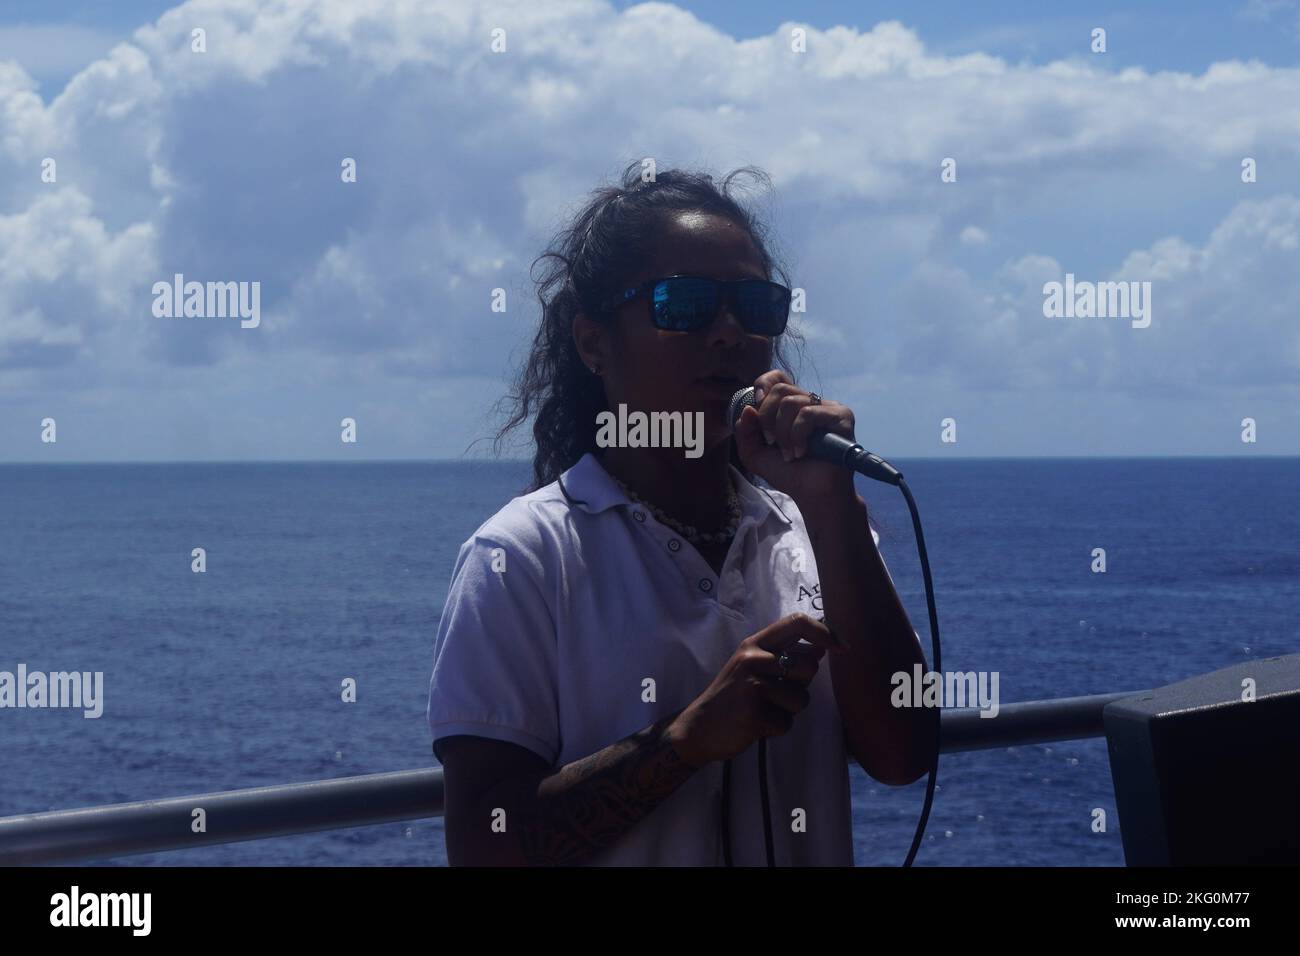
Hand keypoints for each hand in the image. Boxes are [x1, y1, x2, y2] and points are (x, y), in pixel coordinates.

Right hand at [668, 614, 839, 767]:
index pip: (797, 622)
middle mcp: (753, 658)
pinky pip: (787, 723)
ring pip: (801, 699)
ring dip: (788, 711)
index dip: (825, 631)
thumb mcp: (753, 667)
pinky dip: (776, 729)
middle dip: (802, 686)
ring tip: (763, 710)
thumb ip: (784, 655)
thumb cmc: (732, 697)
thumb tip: (822, 647)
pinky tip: (756, 725)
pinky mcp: (753, 712)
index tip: (843, 646)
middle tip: (775, 695)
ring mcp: (752, 685)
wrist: (699, 728)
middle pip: (809, 666)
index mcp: (755, 644)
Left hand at [733, 369, 858, 510]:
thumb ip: (745, 431)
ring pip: (791, 402)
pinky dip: (797, 436)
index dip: (763, 385)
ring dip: (782, 433)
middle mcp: (812, 402)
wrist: (814, 494)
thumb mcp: (755, 454)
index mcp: (793, 406)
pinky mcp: (841, 417)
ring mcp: (829, 408)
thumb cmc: (789, 474)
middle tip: (772, 442)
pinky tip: (801, 453)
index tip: (756, 409)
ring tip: (789, 454)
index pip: (778, 377)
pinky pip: (808, 414)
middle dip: (767, 417)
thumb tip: (748, 408)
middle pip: (780, 389)